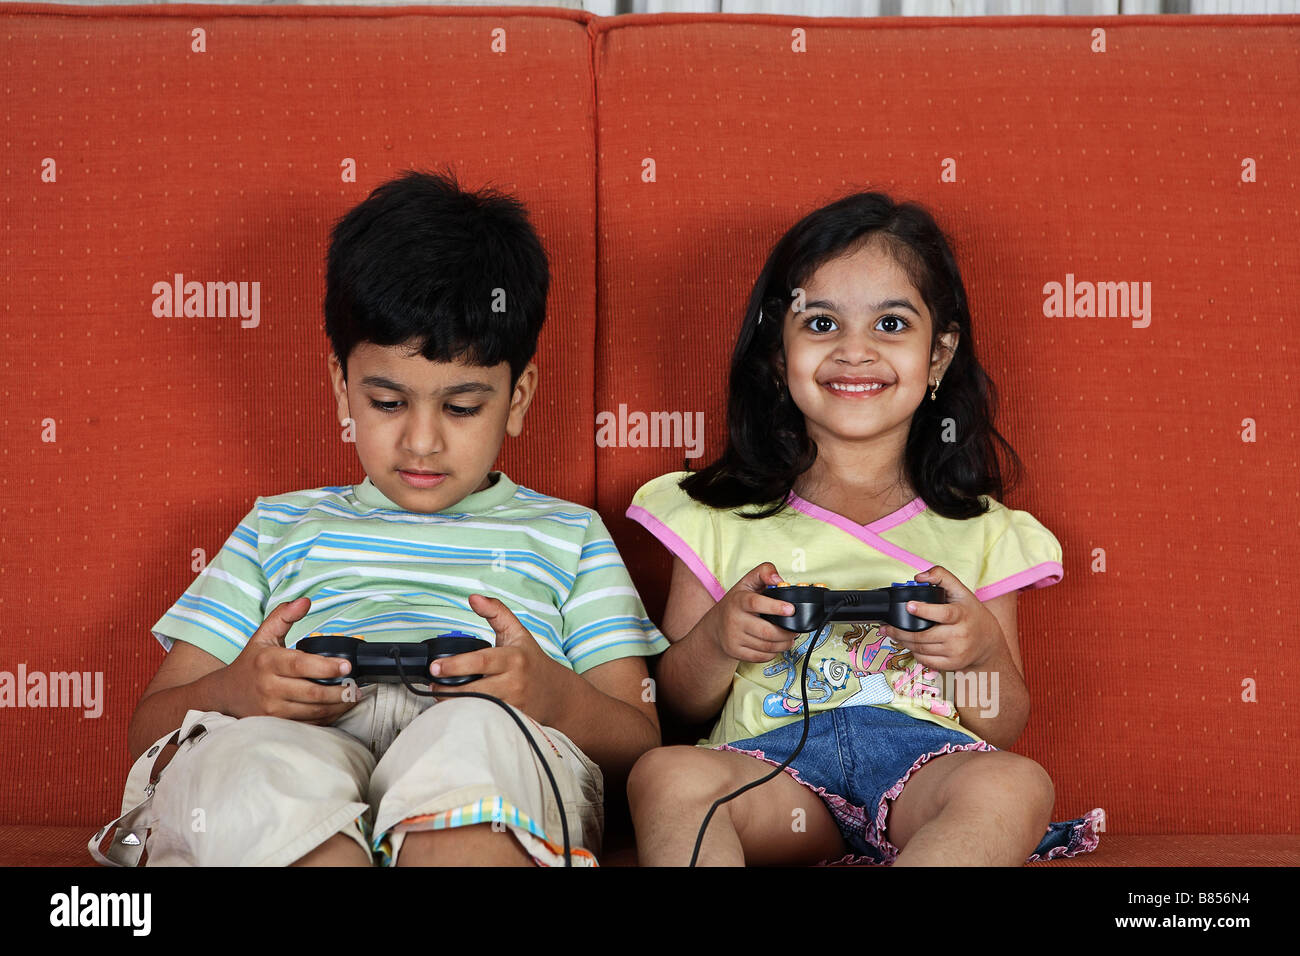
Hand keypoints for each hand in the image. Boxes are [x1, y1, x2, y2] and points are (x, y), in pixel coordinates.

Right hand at [217, 597, 359, 722]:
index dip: (327, 667)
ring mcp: (271, 709)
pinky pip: (307, 724)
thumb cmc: (251, 663)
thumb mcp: (263, 635)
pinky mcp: (275, 724)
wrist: (225, 694)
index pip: (301, 665)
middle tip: (356, 687)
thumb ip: (284, 616)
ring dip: (337, 707)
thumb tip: (305, 601)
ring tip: (352, 698)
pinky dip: (326, 718)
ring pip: (312, 711)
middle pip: (312, 692)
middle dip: (339, 691)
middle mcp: (269, 687)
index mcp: (269, 662)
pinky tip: (337, 709)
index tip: (347, 666)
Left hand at [428, 593, 574, 725]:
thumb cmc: (532, 661)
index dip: (455, 665)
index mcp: (513, 658)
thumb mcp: (517, 632)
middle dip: (448, 691)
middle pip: (475, 690)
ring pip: (478, 708)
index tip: (435, 667)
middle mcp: (514, 682)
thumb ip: (496, 612)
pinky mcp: (513, 720)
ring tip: (441, 697)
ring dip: (456, 705)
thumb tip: (473, 598)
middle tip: (432, 686)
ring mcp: (514, 704)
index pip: (481, 661)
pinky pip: (486, 719)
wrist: (557, 693)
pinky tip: (459, 710)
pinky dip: (470, 715)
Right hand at [698, 562, 797, 663]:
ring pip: (767, 646)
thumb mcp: (747, 582)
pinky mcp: (735, 652)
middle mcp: (734, 619)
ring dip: (784, 644)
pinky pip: (761, 657)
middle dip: (787, 632)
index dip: (775, 607)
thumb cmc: (737, 602)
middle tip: (796, 629)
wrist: (715, 626)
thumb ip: (764, 572)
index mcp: (738, 600)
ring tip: (789, 637)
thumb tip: (779, 579)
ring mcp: (733, 638)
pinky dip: (773, 653)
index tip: (791, 609)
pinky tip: (776, 645)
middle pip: (766, 632)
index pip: (755, 603)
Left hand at [878, 567, 1002, 671]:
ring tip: (894, 634)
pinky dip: (914, 653)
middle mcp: (960, 635)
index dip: (925, 611)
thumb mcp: (961, 591)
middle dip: (901, 632)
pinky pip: (925, 660)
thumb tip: (919, 577)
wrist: (988, 642)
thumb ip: (941, 576)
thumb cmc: (971, 613)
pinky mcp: (951, 665)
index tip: (909, 606)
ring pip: (921, 649)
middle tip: (887, 627)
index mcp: (962, 615)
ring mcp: (956, 652)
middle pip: (924, 636)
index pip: (943, 614)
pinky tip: (909, 644)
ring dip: (904, 642)